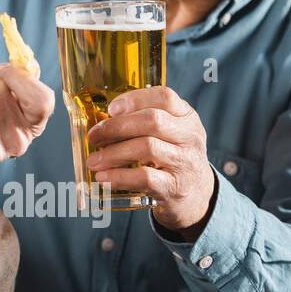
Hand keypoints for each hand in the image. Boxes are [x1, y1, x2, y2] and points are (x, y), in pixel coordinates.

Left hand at [86, 86, 215, 238]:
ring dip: (113, 153)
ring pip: (146, 147)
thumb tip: (101, 122)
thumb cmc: (173, 156)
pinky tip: (104, 177)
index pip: (164, 97)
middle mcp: (189, 137)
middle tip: (93, 136)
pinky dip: (119, 176)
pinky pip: (144, 177)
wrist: (197, 194)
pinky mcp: (175, 187)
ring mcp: (184, 162)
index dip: (135, 99)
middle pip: (152, 121)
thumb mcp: (169, 133)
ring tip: (94, 160)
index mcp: (186, 117)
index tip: (111, 108)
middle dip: (116, 127)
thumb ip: (142, 121)